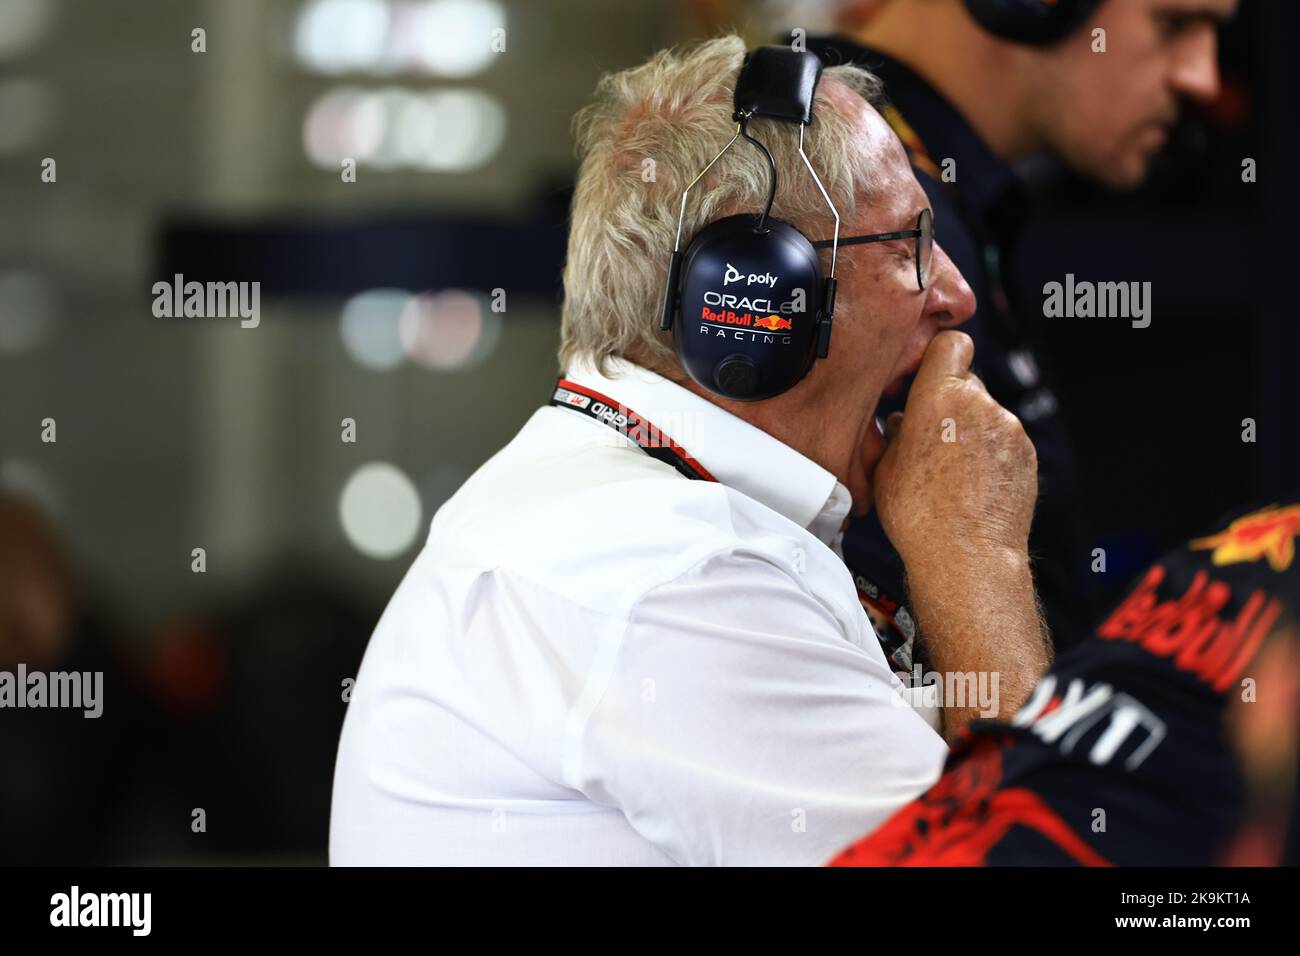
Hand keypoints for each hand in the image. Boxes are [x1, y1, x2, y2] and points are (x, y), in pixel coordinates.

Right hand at [872, 331, 1037, 571]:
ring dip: (971, 430)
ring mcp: (1008, 429)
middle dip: (950, 401)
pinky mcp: (1026, 453)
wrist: (966, 556)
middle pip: (967, 382)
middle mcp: (979, 405)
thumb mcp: (884, 468)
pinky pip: (1003, 440)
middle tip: (931, 436)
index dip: (940, 356)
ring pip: (986, 413)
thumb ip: (895, 432)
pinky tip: (973, 483)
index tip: (930, 374)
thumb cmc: (920, 516)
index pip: (950, 344)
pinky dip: (990, 454)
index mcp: (939, 398)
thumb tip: (900, 423)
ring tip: (952, 470)